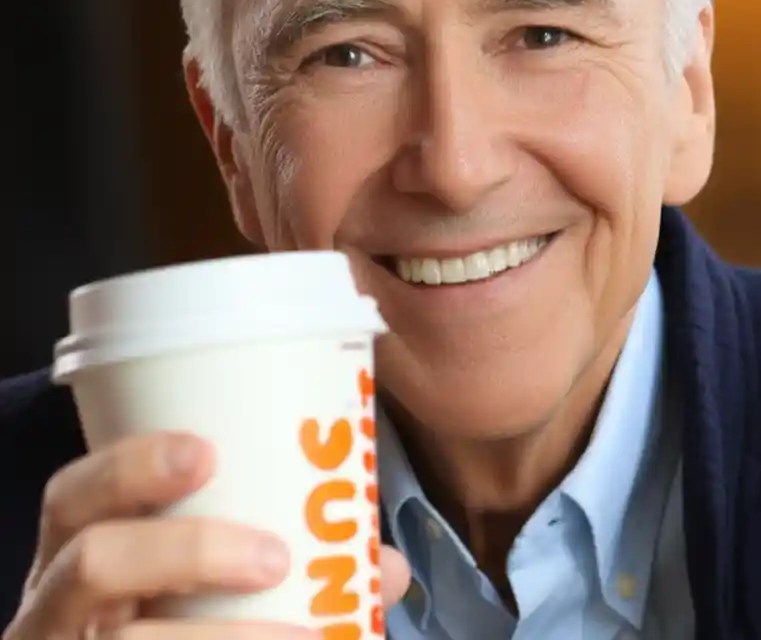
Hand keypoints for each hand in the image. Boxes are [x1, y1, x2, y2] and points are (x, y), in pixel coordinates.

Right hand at [3, 432, 410, 638]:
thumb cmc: (175, 619)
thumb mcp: (212, 587)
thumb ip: (298, 566)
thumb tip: (391, 568)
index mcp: (82, 552)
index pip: (74, 497)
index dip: (129, 467)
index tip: (206, 453)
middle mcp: (57, 606)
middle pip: (92, 562)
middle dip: (187, 550)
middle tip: (275, 558)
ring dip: (222, 637)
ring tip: (302, 638)